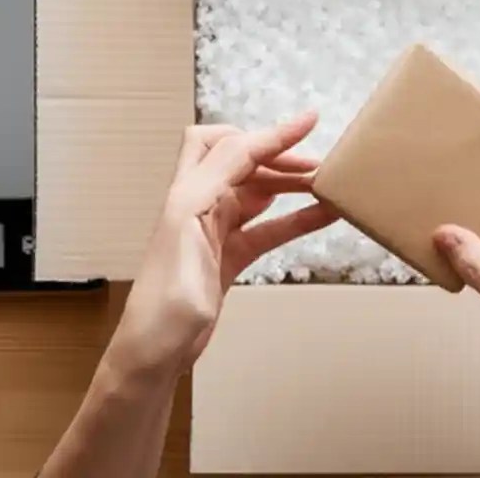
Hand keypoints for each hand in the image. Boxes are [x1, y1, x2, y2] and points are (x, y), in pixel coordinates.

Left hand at [111, 113, 338, 376]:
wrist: (152, 357)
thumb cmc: (162, 306)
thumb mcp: (186, 232)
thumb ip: (213, 183)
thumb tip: (241, 142)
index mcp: (186, 195)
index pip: (235, 149)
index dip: (273, 134)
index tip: (309, 122)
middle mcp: (198, 206)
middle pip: (244, 162)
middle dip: (281, 155)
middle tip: (321, 164)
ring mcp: (213, 231)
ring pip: (259, 193)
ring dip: (291, 186)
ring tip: (327, 187)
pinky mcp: (226, 256)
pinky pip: (267, 228)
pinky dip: (294, 219)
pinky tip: (321, 217)